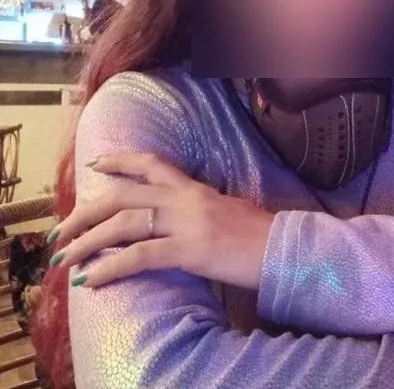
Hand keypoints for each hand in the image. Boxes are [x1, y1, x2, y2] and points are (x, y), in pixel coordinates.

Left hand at [47, 153, 274, 289]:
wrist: (285, 246)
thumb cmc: (258, 232)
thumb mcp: (225, 210)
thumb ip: (198, 208)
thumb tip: (177, 218)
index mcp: (194, 188)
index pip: (152, 163)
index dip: (120, 160)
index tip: (96, 163)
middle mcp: (186, 198)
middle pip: (123, 196)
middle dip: (85, 212)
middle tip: (61, 230)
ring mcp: (187, 222)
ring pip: (123, 224)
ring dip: (87, 242)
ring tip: (64, 259)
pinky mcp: (191, 250)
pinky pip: (140, 256)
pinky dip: (110, 268)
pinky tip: (91, 279)